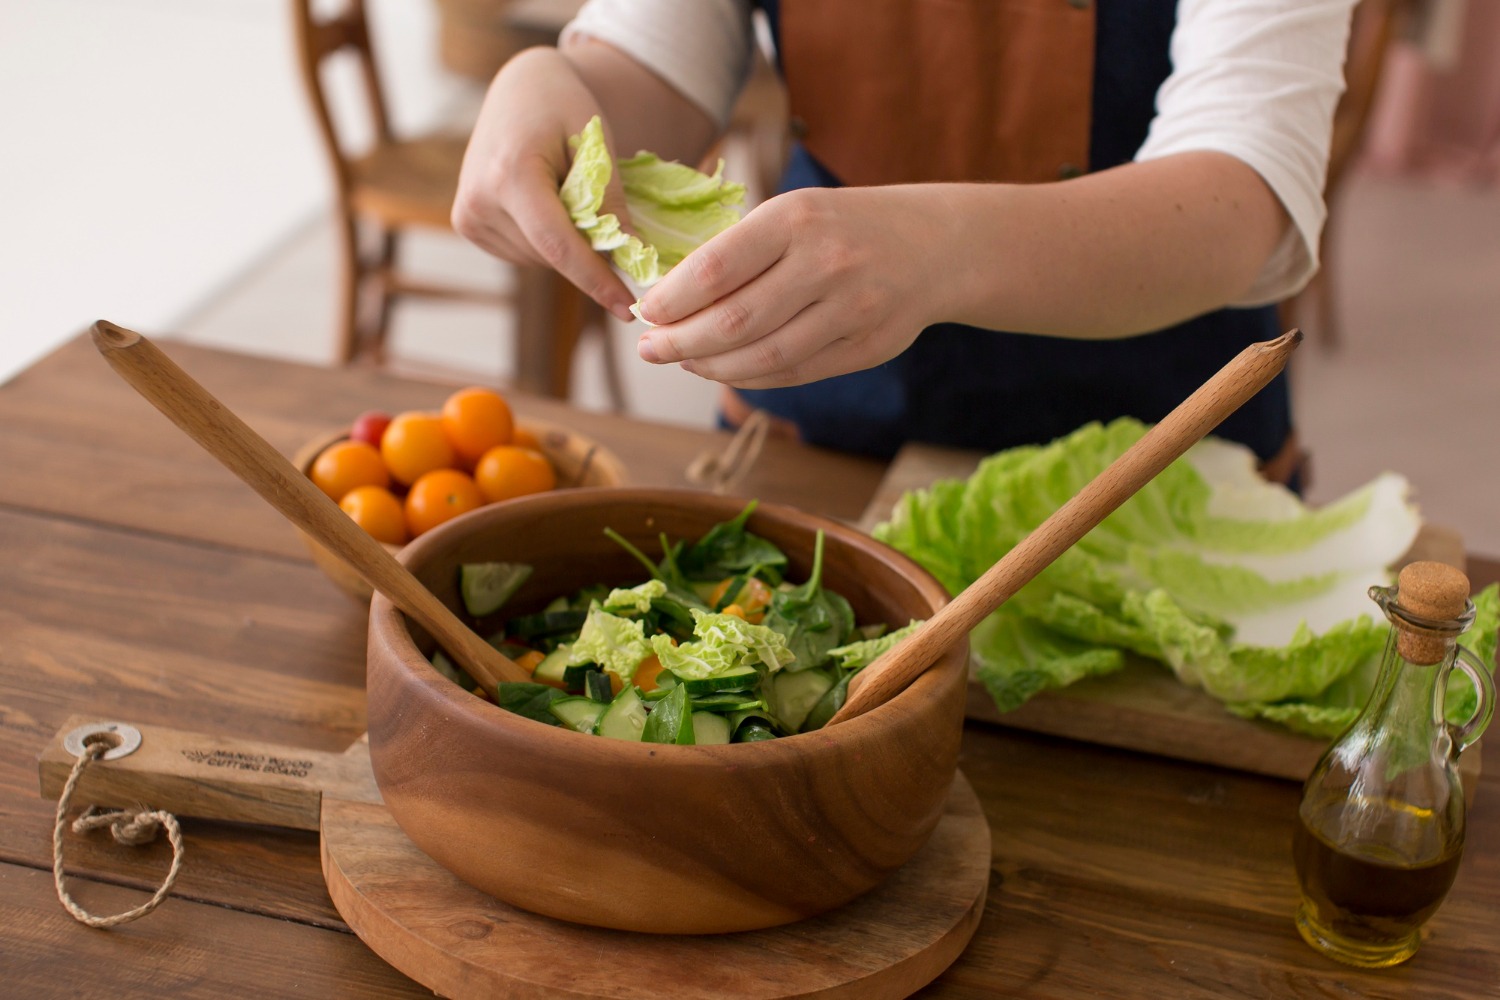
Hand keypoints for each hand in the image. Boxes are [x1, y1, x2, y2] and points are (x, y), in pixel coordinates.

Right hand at [451, 48, 635, 320]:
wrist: (520, 89)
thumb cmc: (563, 107)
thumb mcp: (595, 145)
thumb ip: (610, 201)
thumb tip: (632, 259)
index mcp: (509, 174)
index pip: (557, 245)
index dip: (595, 280)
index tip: (629, 309)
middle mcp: (479, 200)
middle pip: (550, 256)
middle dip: (588, 252)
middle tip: (610, 218)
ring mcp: (468, 216)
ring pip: (539, 260)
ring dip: (567, 244)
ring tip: (566, 193)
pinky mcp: (467, 224)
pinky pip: (524, 253)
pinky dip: (547, 241)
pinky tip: (546, 203)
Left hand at [633, 186, 953, 387]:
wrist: (936, 245)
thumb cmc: (843, 226)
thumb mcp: (795, 213)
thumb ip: (741, 250)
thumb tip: (668, 298)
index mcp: (797, 218)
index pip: (717, 267)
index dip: (672, 298)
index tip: (645, 311)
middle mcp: (827, 263)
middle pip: (735, 322)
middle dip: (680, 342)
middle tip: (649, 348)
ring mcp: (852, 309)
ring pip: (764, 357)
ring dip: (711, 367)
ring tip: (683, 360)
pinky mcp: (868, 347)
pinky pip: (794, 373)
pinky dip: (750, 378)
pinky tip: (724, 370)